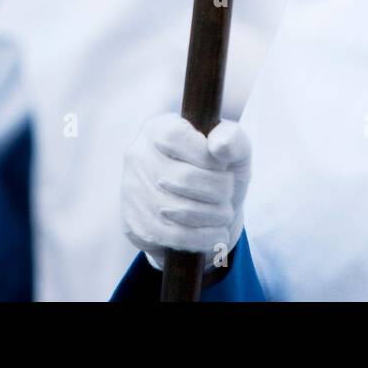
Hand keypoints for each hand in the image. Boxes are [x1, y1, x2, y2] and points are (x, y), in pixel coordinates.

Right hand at [122, 113, 250, 270]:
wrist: (205, 210)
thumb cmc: (220, 172)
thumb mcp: (235, 151)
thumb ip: (233, 139)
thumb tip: (219, 146)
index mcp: (160, 128)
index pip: (177, 138)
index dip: (207, 158)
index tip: (223, 169)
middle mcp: (138, 155)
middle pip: (182, 178)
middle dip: (218, 192)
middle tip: (228, 196)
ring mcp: (132, 190)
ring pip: (177, 210)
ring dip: (212, 217)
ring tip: (225, 215)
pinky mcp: (133, 223)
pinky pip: (169, 236)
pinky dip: (201, 239)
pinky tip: (217, 234)